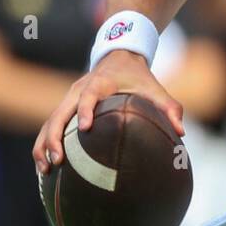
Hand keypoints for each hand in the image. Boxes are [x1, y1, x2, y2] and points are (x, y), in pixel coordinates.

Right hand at [33, 50, 183, 174]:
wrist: (119, 56)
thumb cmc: (138, 76)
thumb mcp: (155, 88)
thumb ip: (169, 108)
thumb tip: (182, 132)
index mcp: (99, 84)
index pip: (88, 96)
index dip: (85, 111)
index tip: (84, 129)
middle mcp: (78, 91)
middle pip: (58, 113)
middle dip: (54, 137)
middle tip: (58, 161)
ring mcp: (68, 99)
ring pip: (48, 122)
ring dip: (44, 145)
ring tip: (45, 169)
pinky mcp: (64, 107)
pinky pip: (49, 126)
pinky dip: (44, 144)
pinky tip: (45, 167)